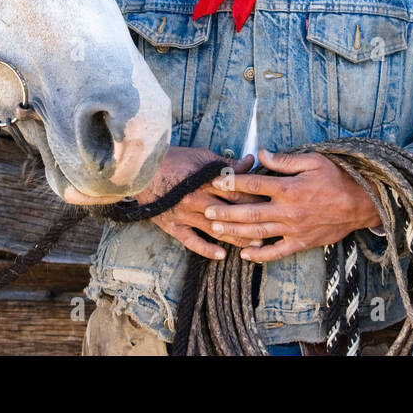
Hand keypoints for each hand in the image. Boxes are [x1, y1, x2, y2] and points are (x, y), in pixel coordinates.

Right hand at [135, 146, 264, 259]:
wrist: (140, 170)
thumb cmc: (172, 159)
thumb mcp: (202, 156)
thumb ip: (226, 164)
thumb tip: (250, 162)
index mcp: (206, 181)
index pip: (238, 193)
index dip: (256, 199)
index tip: (271, 203)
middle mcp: (198, 201)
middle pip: (231, 213)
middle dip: (252, 220)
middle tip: (272, 228)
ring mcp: (186, 216)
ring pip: (216, 230)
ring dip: (237, 238)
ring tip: (256, 246)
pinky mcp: (174, 226)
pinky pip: (192, 242)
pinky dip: (207, 249)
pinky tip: (221, 255)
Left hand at [202, 148, 380, 262]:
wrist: (361, 204)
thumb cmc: (338, 178)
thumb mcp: (313, 161)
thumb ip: (285, 160)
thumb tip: (261, 154)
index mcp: (290, 188)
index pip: (255, 184)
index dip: (233, 182)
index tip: (216, 181)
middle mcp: (289, 210)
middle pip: (250, 212)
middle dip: (225, 211)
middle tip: (206, 210)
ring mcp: (294, 229)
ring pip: (258, 232)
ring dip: (235, 232)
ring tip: (215, 229)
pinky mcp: (301, 242)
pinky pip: (277, 252)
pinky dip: (260, 255)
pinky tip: (244, 254)